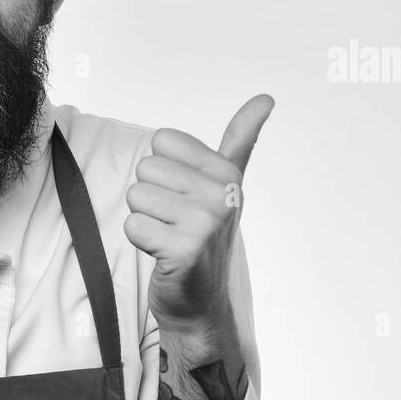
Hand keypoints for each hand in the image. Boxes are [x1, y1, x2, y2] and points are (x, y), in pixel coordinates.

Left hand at [124, 94, 273, 331]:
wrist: (200, 302)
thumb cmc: (205, 238)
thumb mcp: (227, 185)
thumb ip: (240, 140)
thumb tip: (266, 97)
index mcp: (228, 172)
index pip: (163, 141)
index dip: (163, 170)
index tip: (184, 196)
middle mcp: (222, 194)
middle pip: (146, 168)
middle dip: (151, 197)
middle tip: (174, 223)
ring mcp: (206, 223)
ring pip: (137, 196)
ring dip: (145, 220)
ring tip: (169, 238)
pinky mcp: (184, 250)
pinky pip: (134, 226)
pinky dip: (141, 243)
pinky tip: (163, 255)